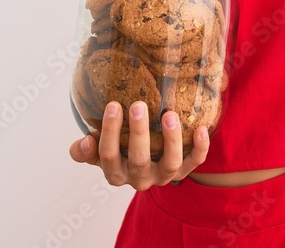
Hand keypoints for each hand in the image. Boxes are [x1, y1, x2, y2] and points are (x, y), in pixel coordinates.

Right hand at [68, 100, 209, 189]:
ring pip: (170, 164)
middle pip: (139, 160)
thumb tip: (84, 142)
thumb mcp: (98, 152)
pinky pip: (194, 163)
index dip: (109, 133)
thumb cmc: (119, 151)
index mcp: (116, 174)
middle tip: (138, 105)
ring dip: (171, 140)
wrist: (145, 164)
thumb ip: (85, 150)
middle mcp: (139, 179)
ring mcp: (163, 176)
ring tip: (169, 114)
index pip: (108, 157)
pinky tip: (200, 128)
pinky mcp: (183, 171)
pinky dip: (200, 148)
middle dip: (138, 133)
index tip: (113, 105)